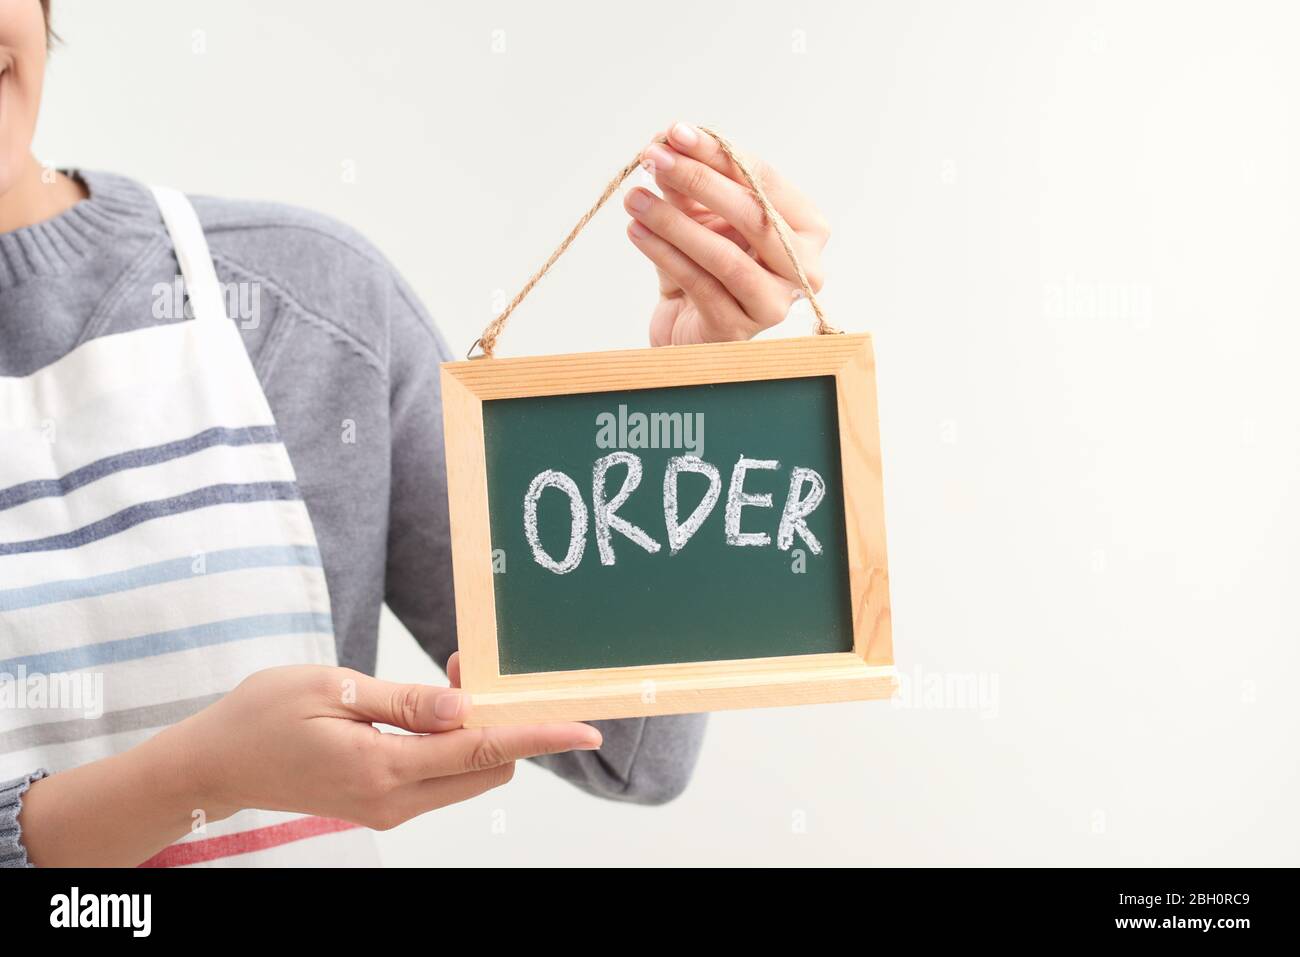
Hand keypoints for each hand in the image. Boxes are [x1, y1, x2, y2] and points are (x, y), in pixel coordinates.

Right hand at [21, 659, 600, 864]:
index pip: (483, 750)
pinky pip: (441, 777)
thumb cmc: (263, 715)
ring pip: (468, 773)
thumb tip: (467, 706)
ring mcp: (389, 808)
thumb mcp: (333, 689)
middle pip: (488, 767)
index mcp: (384, 768)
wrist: (214, 764)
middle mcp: (394, 799)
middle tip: (470, 669)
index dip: (540, 736)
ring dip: (477, 731)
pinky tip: (432, 710)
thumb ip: (407, 702)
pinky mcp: (381, 804)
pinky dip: (453, 744)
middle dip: (503, 722)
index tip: (586, 727)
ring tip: (446, 682)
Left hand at [625, 122, 830, 345]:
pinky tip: (635, 230)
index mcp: (806, 227)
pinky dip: (664, 254)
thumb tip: (666, 143)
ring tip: (634, 198)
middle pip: (753, 213)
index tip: (673, 132)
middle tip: (653, 158)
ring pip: (724, 255)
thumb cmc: (704, 265)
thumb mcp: (699, 215)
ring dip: (673, 221)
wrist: (687, 326)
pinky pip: (700, 284)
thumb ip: (690, 183)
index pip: (763, 179)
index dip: (717, 152)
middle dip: (697, 180)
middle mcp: (804, 267)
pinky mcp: (740, 329)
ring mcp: (775, 302)